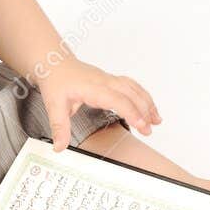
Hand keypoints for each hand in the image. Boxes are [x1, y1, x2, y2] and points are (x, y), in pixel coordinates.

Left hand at [38, 59, 160, 151]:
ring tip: (156, 120)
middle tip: (149, 130)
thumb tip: (60, 146)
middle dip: (144, 111)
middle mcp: (105, 81)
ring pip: (134, 88)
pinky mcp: (111, 80)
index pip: (117, 99)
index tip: (141, 125)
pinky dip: (143, 96)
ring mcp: (109, 79)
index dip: (131, 112)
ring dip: (147, 103)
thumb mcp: (53, 105)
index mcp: (93, 87)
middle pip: (131, 94)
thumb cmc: (56, 80)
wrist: (54, 62)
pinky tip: (148, 106)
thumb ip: (59, 127)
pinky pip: (132, 86)